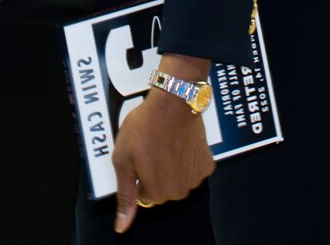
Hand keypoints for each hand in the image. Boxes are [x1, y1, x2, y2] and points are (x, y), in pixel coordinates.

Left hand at [111, 54, 214, 233]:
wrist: (174, 102)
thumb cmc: (144, 128)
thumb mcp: (123, 160)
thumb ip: (125, 195)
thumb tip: (122, 227)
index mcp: (157, 193)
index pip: (144, 196)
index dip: (139, 175)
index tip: (140, 157)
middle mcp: (179, 192)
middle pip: (162, 191)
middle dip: (156, 174)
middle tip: (151, 149)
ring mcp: (195, 179)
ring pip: (178, 181)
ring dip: (172, 168)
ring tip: (165, 144)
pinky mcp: (207, 165)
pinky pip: (193, 170)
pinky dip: (187, 161)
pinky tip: (181, 144)